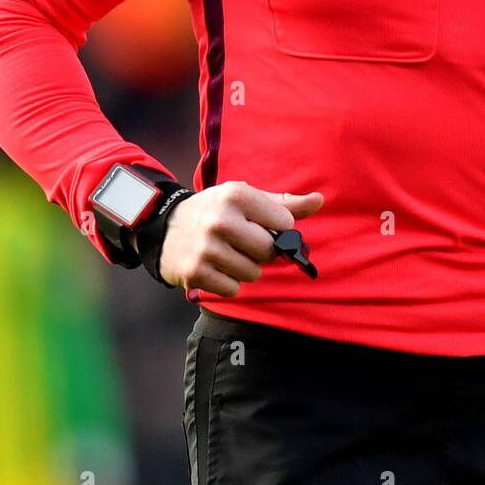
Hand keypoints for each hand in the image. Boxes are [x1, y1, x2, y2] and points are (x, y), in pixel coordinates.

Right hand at [159, 181, 324, 292]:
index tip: (262, 226)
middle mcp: (220, 220)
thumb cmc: (216, 211)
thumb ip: (285, 203)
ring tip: (228, 254)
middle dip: (262, 252)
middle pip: (269, 251)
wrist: (164, 228)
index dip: (278, 229)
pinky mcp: (195, 272)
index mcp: (236, 195)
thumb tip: (320, 200)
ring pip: (253, 273)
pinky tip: (216, 267)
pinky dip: (229, 283)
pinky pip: (233, 289)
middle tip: (244, 243)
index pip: (284, 223)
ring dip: (245, 268)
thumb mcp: (245, 198)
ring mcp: (206, 247)